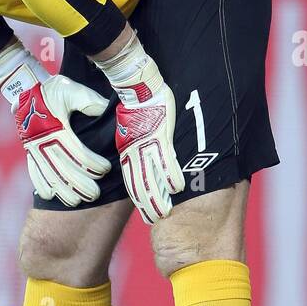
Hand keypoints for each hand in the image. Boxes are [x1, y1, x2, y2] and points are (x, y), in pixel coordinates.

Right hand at [13, 74, 110, 205]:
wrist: (25, 89)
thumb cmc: (52, 90)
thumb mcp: (71, 89)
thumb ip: (88, 100)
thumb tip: (105, 108)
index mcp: (56, 128)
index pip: (77, 153)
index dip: (92, 164)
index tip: (106, 168)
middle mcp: (43, 142)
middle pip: (63, 170)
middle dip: (80, 185)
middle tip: (95, 195)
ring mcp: (34, 149)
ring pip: (49, 176)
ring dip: (64, 191)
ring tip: (78, 201)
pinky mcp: (29, 152)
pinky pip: (34, 173)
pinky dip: (42, 186)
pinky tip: (52, 196)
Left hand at [113, 71, 184, 223]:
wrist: (136, 86)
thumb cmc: (135, 107)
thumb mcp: (128, 131)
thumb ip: (134, 146)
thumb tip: (140, 159)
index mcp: (128, 151)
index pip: (133, 180)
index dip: (140, 198)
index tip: (146, 213)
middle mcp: (136, 151)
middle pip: (142, 183)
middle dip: (149, 203)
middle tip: (155, 219)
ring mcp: (149, 144)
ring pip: (153, 176)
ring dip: (159, 195)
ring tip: (165, 212)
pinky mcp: (160, 136)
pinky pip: (167, 159)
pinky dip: (172, 174)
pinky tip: (178, 188)